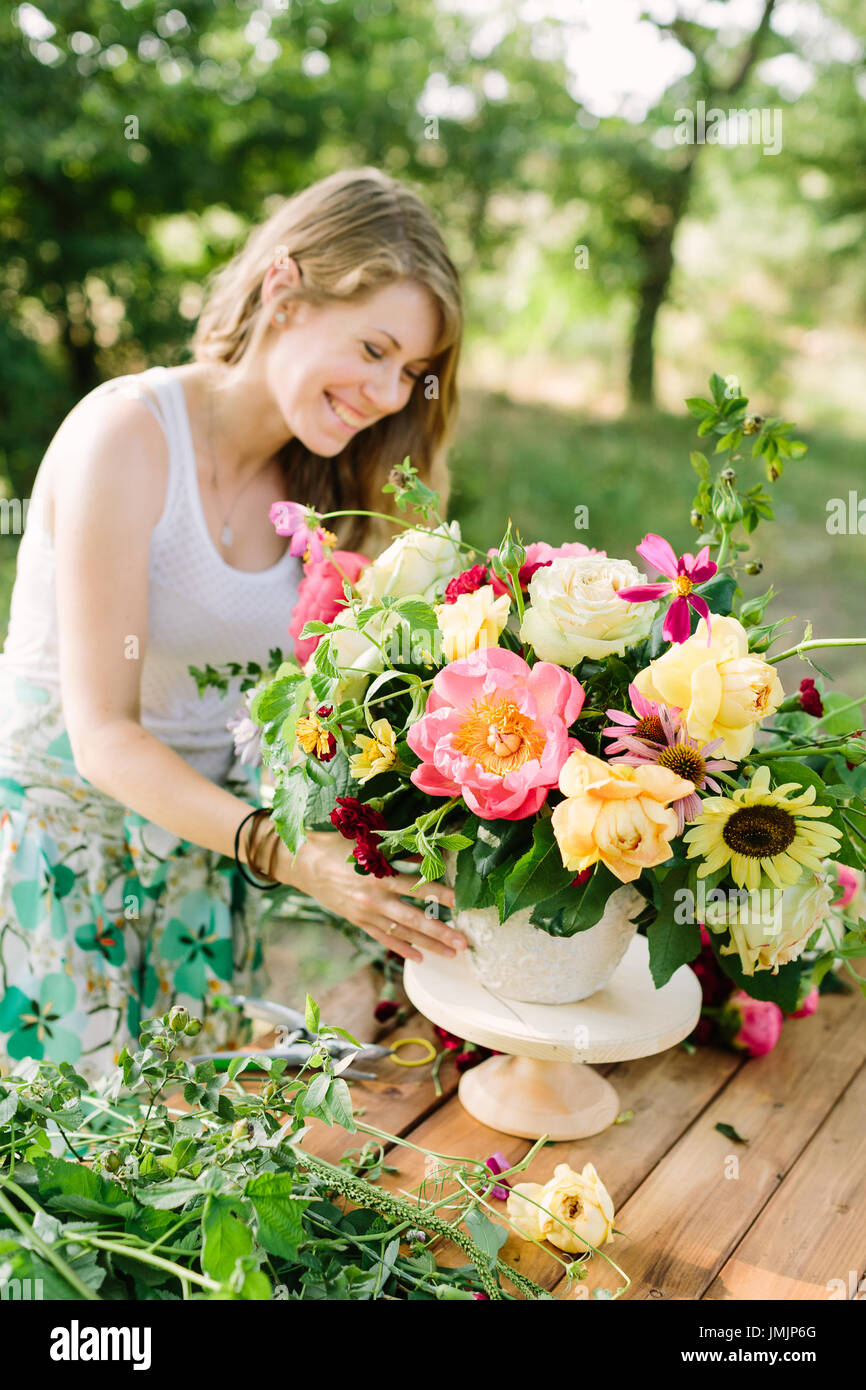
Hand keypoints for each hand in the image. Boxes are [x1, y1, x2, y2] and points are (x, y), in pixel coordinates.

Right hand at [281, 830, 466, 962]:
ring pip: (403, 933)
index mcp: (378, 875)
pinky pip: (384, 938)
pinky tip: (420, 958)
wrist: (303, 863)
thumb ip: (398, 853)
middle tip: (464, 943)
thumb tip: (429, 856)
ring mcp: (366, 914)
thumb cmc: (338, 846)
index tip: (462, 904)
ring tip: (451, 954)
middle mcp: (374, 899)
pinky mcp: (358, 921)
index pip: (417, 888)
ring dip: (429, 945)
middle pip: (414, 919)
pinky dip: (402, 948)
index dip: (441, 895)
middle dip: (441, 932)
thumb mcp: (368, 844)